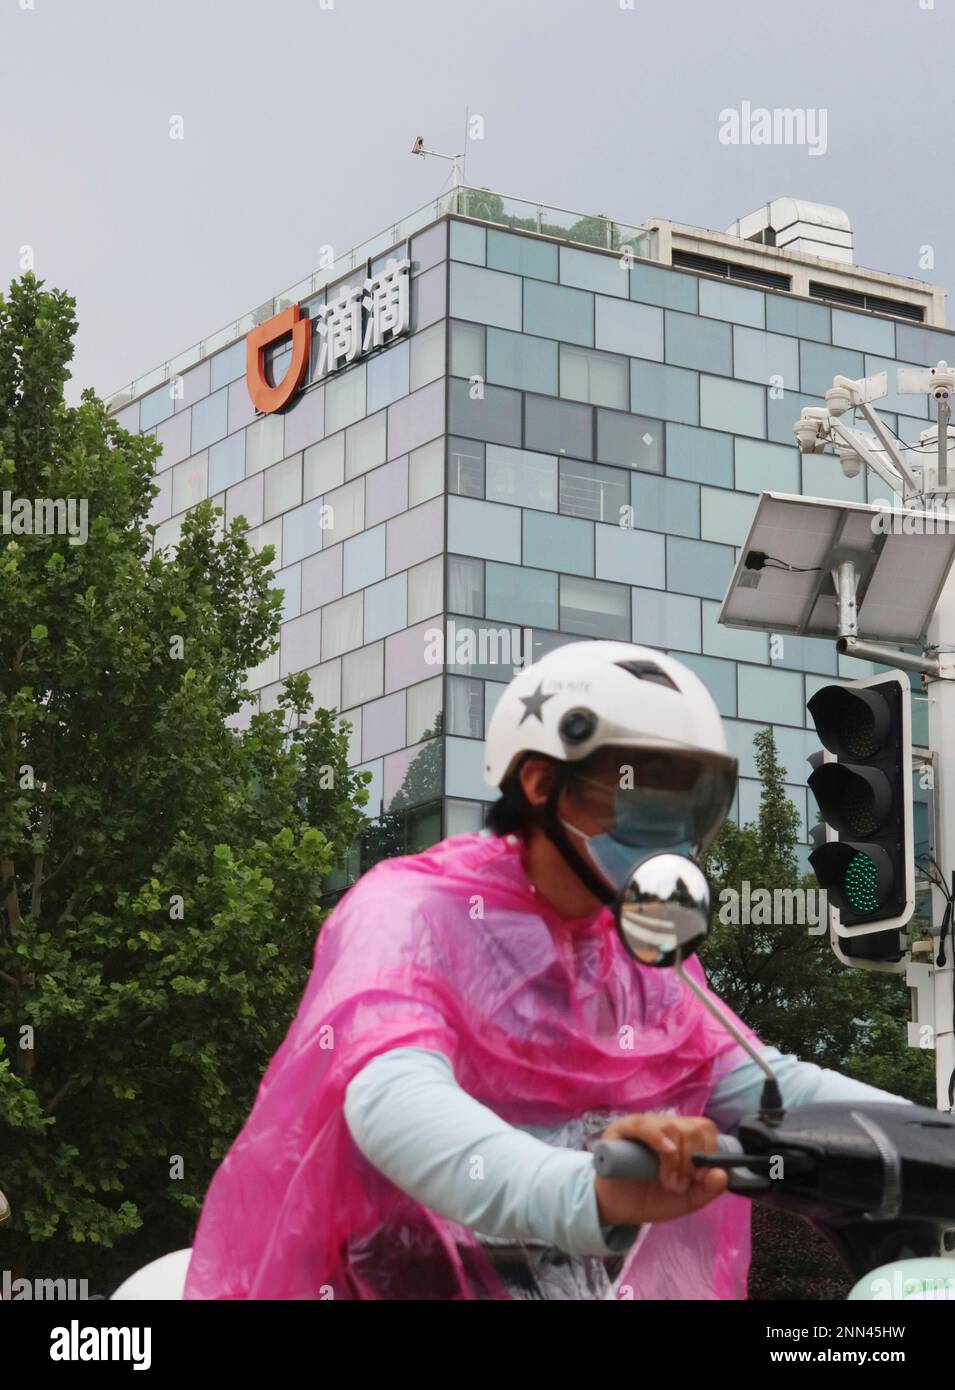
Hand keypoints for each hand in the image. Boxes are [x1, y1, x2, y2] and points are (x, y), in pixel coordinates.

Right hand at [593, 1113, 727, 1225]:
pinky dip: (658, 1137)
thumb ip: (707, 1190)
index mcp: (682, 1139)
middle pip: (691, 1127)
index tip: (701, 1177)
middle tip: (680, 1185)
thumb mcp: (686, 1200)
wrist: (618, 1209)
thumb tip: (722, 1173)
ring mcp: (643, 1125)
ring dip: (675, 1159)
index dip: (709, 1150)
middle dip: (691, 1159)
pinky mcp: (622, 1129)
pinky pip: (643, 1125)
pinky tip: (665, 1151)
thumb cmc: (651, 1199)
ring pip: (671, 1126)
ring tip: (668, 1183)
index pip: (704, 1128)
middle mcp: (665, 1127)